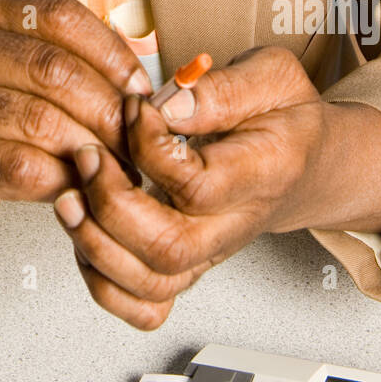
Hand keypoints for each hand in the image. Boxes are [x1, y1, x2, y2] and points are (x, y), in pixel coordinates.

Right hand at [0, 0, 152, 235]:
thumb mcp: (10, 63)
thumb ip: (66, 61)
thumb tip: (149, 84)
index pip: (59, 15)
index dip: (112, 52)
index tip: (141, 88)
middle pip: (54, 71)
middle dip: (110, 108)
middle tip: (139, 139)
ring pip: (43, 122)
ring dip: (94, 150)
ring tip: (117, 166)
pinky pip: (23, 169)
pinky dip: (64, 180)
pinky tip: (79, 186)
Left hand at [53, 46, 380, 329]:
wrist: (308, 164)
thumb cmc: (285, 118)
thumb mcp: (271, 77)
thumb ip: (221, 89)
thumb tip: (168, 106)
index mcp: (259, 174)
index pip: (195, 186)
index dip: (148, 148)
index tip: (134, 107)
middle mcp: (232, 225)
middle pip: (167, 249)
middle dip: (110, 205)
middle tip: (88, 156)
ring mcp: (208, 252)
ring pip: (150, 283)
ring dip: (97, 245)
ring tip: (71, 196)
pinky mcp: (187, 264)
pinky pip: (145, 304)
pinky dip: (105, 284)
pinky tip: (86, 238)